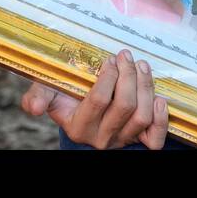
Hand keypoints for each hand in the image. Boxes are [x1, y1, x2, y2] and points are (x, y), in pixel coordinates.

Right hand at [21, 49, 167, 148]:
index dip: (108, 76)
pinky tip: (159, 99)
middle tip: (126, 56)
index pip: (98, 100)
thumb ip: (39, 95)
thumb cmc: (68, 97)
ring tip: (141, 66)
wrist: (82, 115)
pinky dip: (161, 119)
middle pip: (124, 106)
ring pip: (141, 117)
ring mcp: (121, 140)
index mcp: (78, 126)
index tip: (109, 59)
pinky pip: (155, 139)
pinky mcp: (139, 141)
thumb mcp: (50, 93)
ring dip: (146, 87)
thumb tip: (35, 107)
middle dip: (129, 75)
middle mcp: (100, 137)